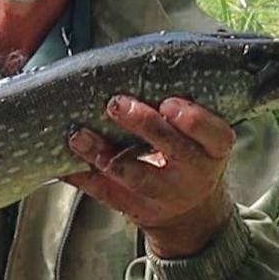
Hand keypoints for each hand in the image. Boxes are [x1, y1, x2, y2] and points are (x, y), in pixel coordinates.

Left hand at [63, 96, 235, 258]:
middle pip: (173, 149)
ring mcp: (164, 195)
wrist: (190, 213)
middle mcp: (193, 173)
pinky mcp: (135, 208)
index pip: (214, 134)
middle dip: (144, 125)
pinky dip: (82, 176)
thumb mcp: (201, 136)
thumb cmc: (190, 156)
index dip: (194, 120)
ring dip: (102, 153)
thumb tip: (136, 66)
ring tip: (80, 136)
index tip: (169, 104)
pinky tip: (64, 163)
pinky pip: (105, 192)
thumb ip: (182, 109)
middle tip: (117, 104)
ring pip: (134, 176)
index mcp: (213, 150)